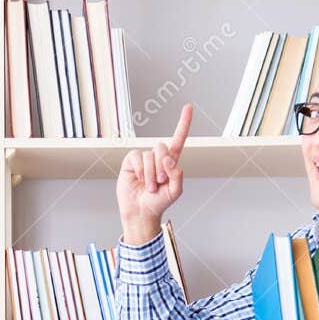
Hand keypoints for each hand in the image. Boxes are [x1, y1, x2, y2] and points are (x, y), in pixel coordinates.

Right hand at [118, 104, 191, 244]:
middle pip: (162, 147)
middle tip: (160, 182)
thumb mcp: (175, 191)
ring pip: (149, 156)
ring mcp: (143, 159)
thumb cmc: (158, 202)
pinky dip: (139, 170)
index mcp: (170, 161)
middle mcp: (157, 157)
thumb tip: (169, 160)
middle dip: (162, 166)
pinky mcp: (130, 161)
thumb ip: (178, 175)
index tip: (188, 107)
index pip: (178, 139)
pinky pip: (136, 157)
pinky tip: (138, 179)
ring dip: (150, 174)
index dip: (183, 123)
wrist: (141, 212)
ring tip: (150, 186)